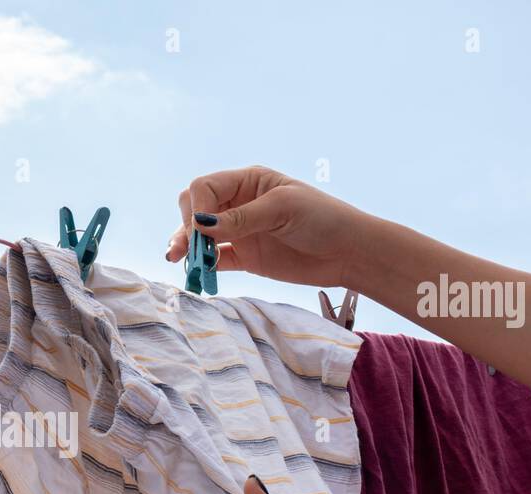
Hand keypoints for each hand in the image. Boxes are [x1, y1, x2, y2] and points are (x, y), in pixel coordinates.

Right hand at [166, 166, 375, 288]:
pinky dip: (203, 267)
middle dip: (185, 227)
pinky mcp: (245, 258)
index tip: (199, 229)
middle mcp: (239, 204)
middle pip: (195, 209)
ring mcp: (240, 232)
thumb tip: (200, 224)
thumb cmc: (323, 218)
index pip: (206, 187)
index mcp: (248, 182)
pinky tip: (198, 274)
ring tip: (181, 262)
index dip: (196, 207)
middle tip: (186, 249)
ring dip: (187, 248)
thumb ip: (241, 218)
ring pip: (199, 237)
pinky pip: (214, 261)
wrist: (349, 252)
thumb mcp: (282, 209)